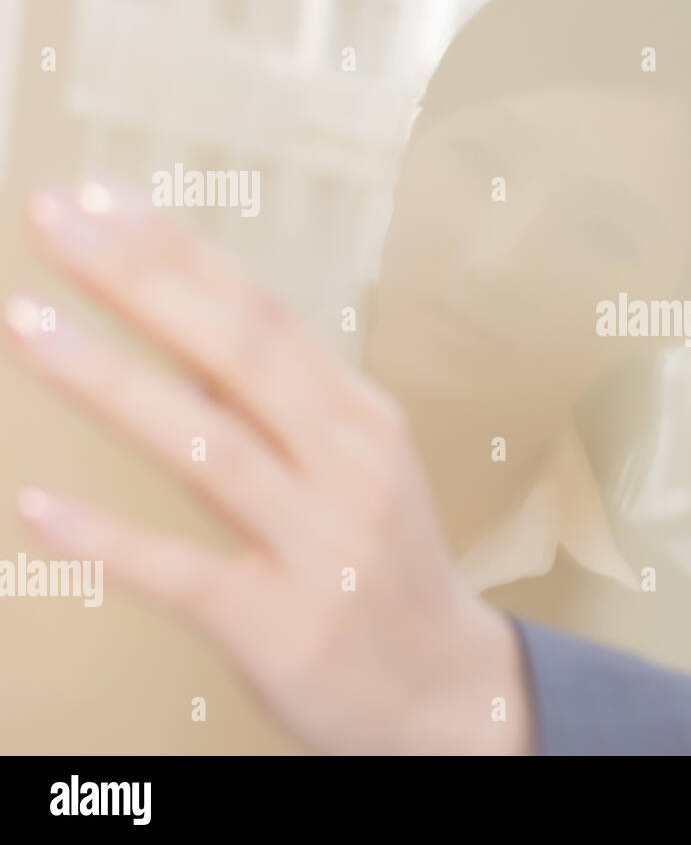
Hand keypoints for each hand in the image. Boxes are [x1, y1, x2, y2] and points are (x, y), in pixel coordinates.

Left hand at [4, 183, 533, 753]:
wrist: (448, 693)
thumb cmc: (388, 572)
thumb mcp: (356, 473)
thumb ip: (277, 412)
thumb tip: (181, 352)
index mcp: (366, 423)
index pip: (266, 315)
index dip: (179, 252)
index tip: (101, 198)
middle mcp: (352, 470)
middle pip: (239, 356)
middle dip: (140, 281)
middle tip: (53, 219)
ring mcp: (322, 546)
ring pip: (209, 448)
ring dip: (111, 381)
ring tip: (27, 322)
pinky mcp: (283, 625)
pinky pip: (186, 574)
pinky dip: (109, 541)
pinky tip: (37, 506)